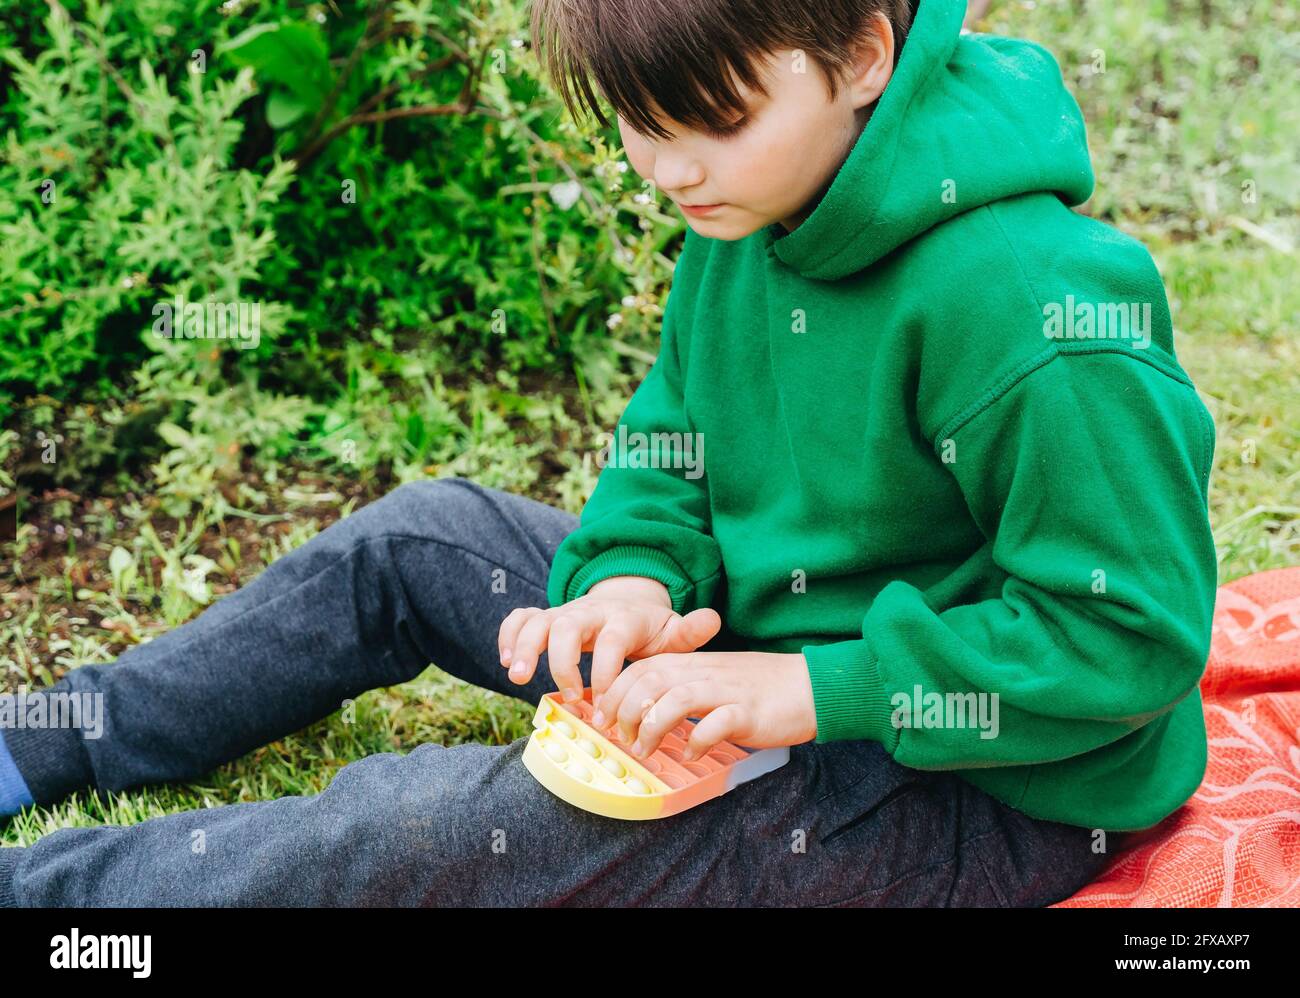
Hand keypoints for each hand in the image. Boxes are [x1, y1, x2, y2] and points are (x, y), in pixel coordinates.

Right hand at [497, 577, 721, 702]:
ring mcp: (565, 614)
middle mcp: (590, 612)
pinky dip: (508, 635)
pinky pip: (520, 618)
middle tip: (566, 695)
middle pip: (568, 625)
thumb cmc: (650, 631)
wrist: (628, 604)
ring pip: (538, 620)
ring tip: (516, 676)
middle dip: (561, 660)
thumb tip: (713, 619)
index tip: (602, 706)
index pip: (611, 641)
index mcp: (623, 618)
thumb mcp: (671, 633)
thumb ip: (689, 632)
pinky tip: (505, 662)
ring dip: (524, 647)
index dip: (605, 672)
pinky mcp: (547, 619)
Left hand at [591, 651, 817, 758]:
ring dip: (653, 727)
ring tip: (646, 750)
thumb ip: (681, 688)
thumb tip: (645, 712)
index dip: (614, 693)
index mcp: (693, 662)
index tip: (602, 719)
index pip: (641, 668)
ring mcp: (726, 691)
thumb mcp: (713, 679)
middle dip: (625, 711)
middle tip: (620, 738)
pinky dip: (696, 740)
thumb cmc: (759, 687)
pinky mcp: (748, 712)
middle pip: (650, 681)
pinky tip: (691, 753)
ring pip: (676, 699)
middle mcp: (705, 672)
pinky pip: (715, 724)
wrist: (810, 685)